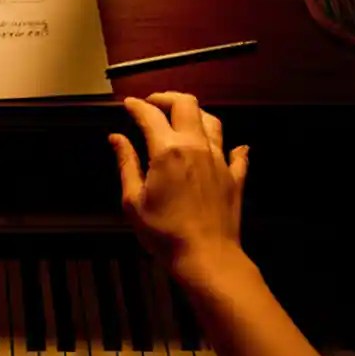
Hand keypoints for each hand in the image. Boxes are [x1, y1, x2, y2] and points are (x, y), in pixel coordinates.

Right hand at [109, 92, 249, 281]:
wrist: (206, 257)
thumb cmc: (165, 233)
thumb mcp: (133, 201)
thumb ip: (126, 164)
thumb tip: (116, 139)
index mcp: (167, 151)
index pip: (150, 115)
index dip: (137, 106)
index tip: (129, 104)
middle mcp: (196, 147)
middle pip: (186, 104)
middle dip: (168, 97)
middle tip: (154, 103)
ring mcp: (219, 160)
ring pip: (212, 121)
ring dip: (196, 114)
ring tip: (183, 119)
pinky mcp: (235, 177)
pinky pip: (237, 154)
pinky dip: (232, 147)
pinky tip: (232, 147)